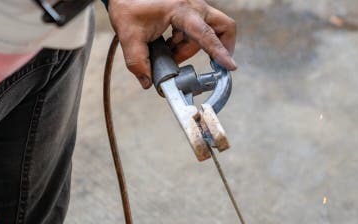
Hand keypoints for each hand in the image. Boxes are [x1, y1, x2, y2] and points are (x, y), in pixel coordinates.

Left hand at [108, 0, 236, 88]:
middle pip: (223, 27)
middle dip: (221, 47)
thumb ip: (138, 61)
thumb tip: (148, 82)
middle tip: (214, 63)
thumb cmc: (127, 4)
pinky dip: (188, 41)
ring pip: (208, 31)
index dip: (220, 52)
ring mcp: (193, 6)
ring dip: (194, 47)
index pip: (206, 34)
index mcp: (181, 10)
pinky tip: (170, 45)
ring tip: (171, 53)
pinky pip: (199, 28)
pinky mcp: (190, 10)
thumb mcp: (129, 34)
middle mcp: (193, 5)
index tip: (230, 66)